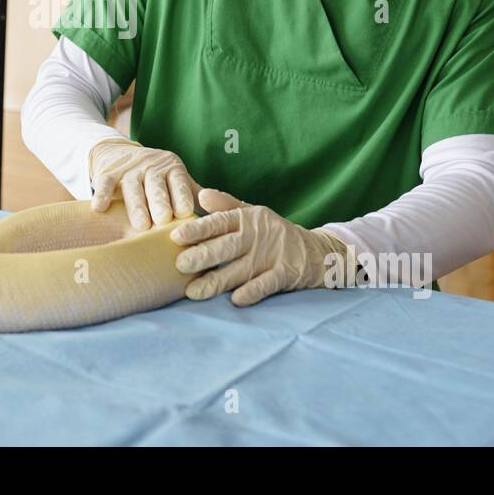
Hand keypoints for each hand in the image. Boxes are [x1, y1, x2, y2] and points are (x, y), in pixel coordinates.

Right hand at [87, 138, 201, 229]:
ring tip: (141, 225)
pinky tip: (99, 208)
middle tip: (164, 220)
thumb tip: (223, 216)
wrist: (118, 153)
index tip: (186, 213)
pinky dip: (102, 195)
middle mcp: (151, 166)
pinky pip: (104, 184)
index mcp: (172, 168)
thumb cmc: (155, 177)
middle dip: (160, 202)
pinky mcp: (107, 173)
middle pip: (156, 185)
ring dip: (136, 205)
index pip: (178, 182)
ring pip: (132, 187)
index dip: (181, 196)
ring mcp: (128, 170)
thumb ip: (193, 195)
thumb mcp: (175, 179)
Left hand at [170, 188, 351, 305]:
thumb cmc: (275, 232)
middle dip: (202, 256)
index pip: (219, 222)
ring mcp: (272, 255)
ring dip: (217, 281)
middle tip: (179, 265)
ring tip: (194, 292)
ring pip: (240, 269)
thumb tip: (201, 194)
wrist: (318, 251)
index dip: (198, 229)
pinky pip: (267, 284)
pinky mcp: (286, 273)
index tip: (175, 236)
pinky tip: (236, 299)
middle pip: (226, 246)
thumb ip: (227, 206)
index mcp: (247, 219)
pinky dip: (252, 291)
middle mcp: (257, 235)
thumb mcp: (253, 214)